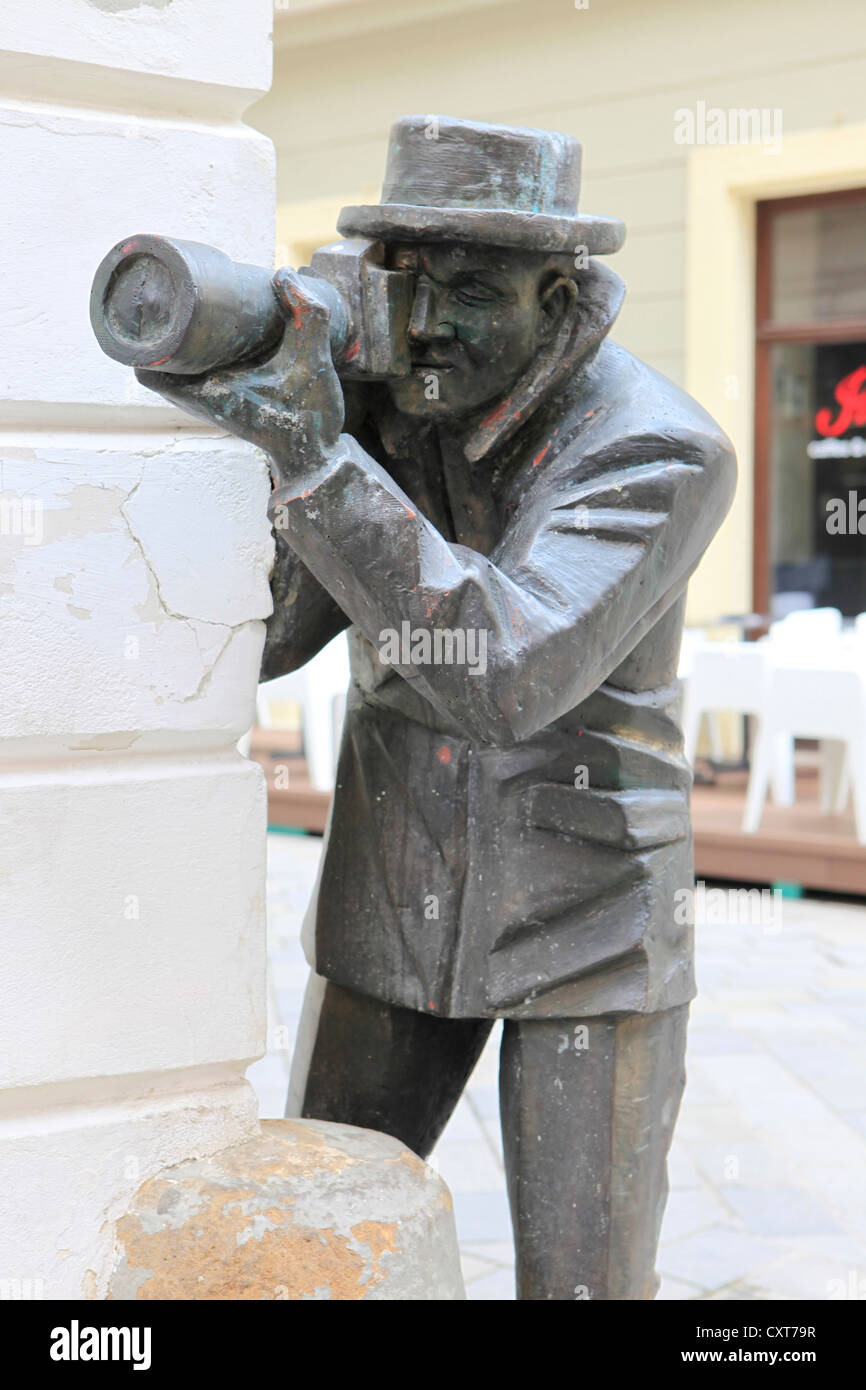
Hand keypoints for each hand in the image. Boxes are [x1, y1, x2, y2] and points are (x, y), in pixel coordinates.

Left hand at [135, 268, 345, 484]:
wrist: (317, 459)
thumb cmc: (309, 420)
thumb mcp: (313, 363)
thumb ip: (307, 318)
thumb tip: (282, 274)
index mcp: (208, 392)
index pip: (147, 368)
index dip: (140, 337)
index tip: (151, 305)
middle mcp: (201, 399)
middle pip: (153, 361)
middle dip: (155, 329)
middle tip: (168, 296)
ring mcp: (210, 401)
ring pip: (172, 368)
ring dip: (173, 340)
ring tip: (183, 307)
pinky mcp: (223, 400)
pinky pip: (191, 373)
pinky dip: (192, 353)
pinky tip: (209, 331)